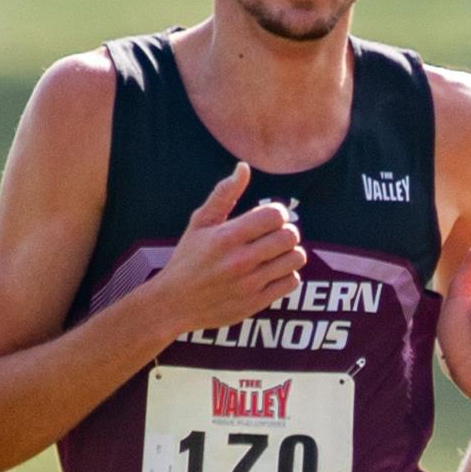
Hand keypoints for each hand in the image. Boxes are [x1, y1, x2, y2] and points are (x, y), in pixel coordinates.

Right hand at [148, 163, 305, 333]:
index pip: (275, 215)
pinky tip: (272, 272)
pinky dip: (287, 275)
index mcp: (226, 237)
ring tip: (276, 253)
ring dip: (290, 252)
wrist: (174, 304)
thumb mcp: (200, 223)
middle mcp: (240, 261)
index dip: (278, 212)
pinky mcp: (256, 303)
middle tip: (275, 235)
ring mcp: (250, 284)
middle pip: (289, 236)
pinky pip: (292, 282)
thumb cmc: (188, 259)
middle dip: (287, 231)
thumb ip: (224, 195)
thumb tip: (243, 168)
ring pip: (296, 259)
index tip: (270, 218)